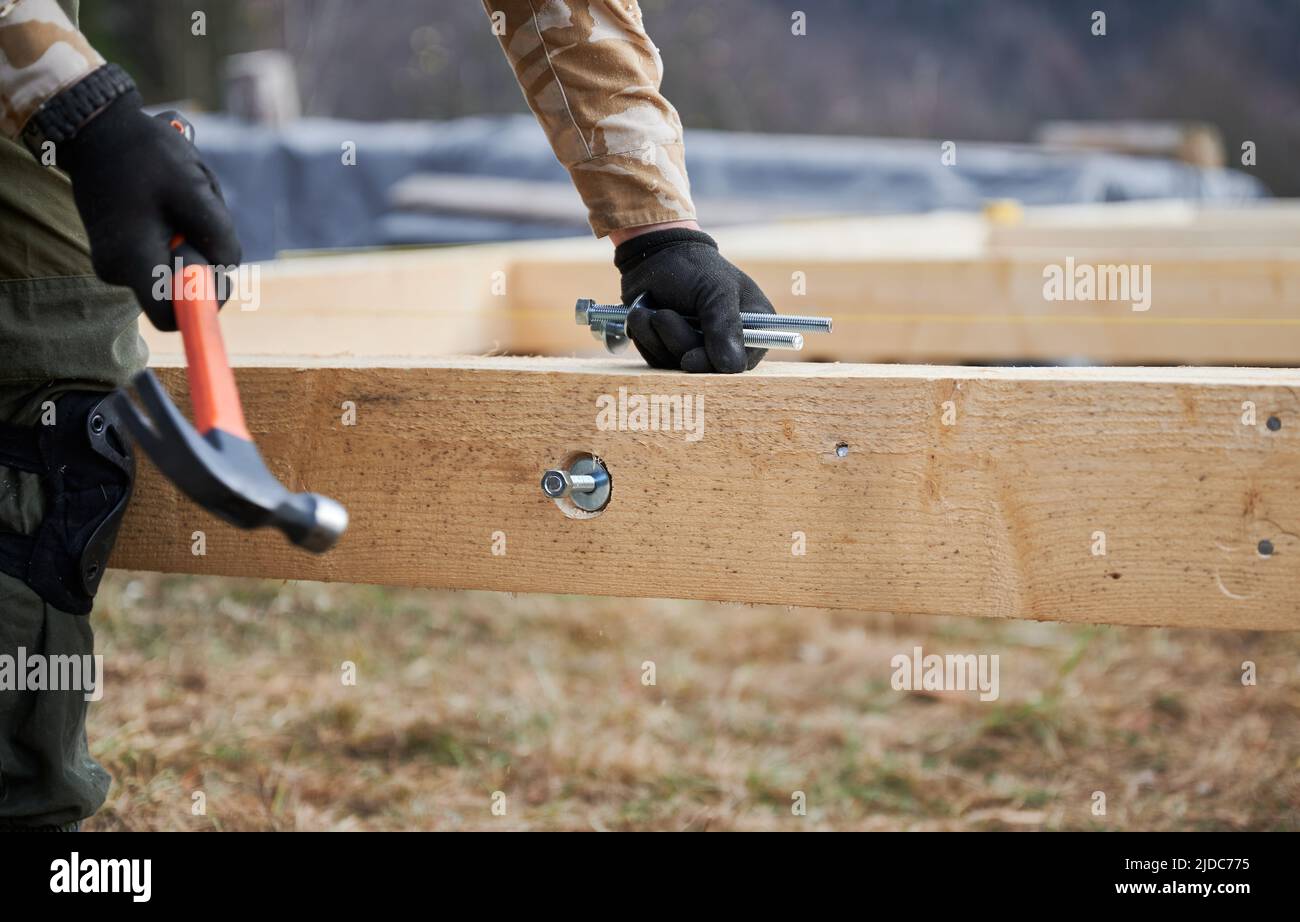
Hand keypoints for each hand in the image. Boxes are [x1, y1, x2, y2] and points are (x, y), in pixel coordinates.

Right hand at [57, 85, 240, 330]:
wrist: (100, 130)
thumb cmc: (148, 155)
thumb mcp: (196, 189)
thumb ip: (218, 236)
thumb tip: (226, 269)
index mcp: (131, 262)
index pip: (171, 319)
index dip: (202, 304)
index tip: (213, 268)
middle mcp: (119, 271)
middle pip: (181, 294)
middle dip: (202, 260)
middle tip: (193, 216)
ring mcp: (117, 263)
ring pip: (178, 273)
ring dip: (194, 243)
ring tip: (178, 202)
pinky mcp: (122, 252)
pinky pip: (166, 258)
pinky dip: (180, 236)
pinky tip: (170, 205)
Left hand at [613, 227, 775, 373]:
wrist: (653, 256)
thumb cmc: (694, 267)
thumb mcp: (716, 290)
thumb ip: (725, 327)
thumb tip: (731, 367)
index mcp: (754, 326)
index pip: (740, 363)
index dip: (712, 364)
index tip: (689, 358)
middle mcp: (729, 343)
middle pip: (705, 368)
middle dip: (677, 342)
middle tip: (662, 315)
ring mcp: (698, 350)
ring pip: (676, 366)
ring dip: (657, 338)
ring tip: (652, 310)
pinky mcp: (671, 352)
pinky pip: (657, 362)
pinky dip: (646, 339)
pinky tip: (645, 317)